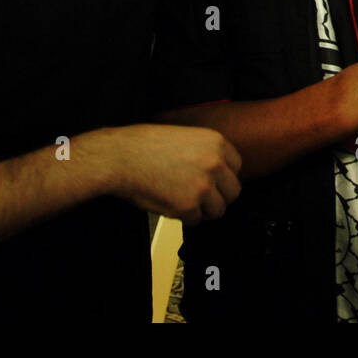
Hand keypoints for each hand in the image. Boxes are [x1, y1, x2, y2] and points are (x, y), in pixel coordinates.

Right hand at [104, 124, 241, 225]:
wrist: (120, 157)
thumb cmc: (145, 145)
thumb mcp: (185, 136)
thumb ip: (207, 153)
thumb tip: (220, 175)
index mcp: (216, 142)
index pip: (237, 167)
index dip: (223, 177)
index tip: (212, 182)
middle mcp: (215, 163)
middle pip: (233, 191)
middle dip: (217, 197)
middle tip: (200, 197)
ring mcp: (203, 186)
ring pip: (218, 210)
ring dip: (203, 210)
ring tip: (183, 201)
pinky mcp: (189, 207)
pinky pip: (196, 221)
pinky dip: (183, 217)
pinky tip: (169, 203)